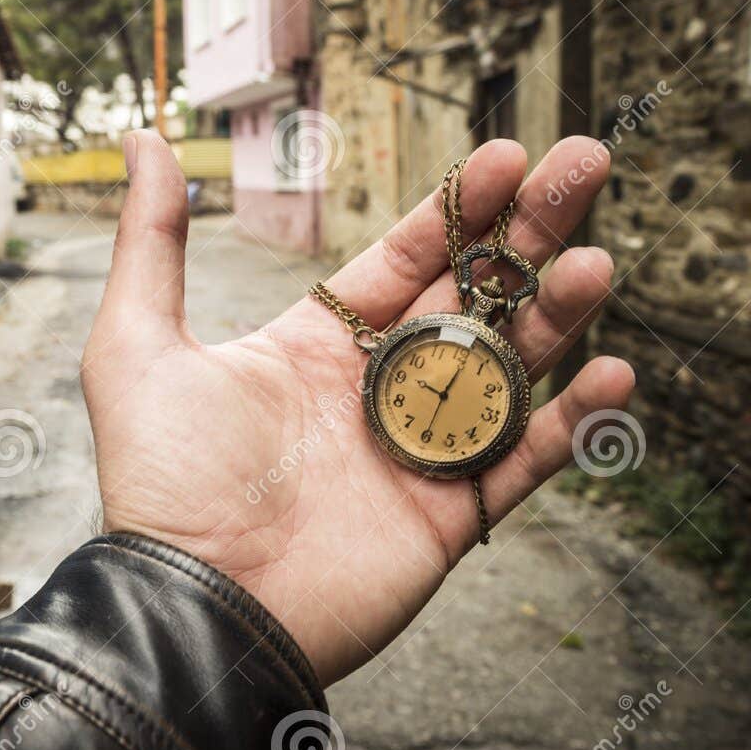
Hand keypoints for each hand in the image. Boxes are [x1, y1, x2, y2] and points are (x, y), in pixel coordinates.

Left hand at [81, 133, 633, 684]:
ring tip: (599, 262)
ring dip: (557, 314)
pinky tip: (612, 374)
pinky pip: (523, 461)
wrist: (195, 607)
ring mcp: (416, 451)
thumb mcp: (138, 344)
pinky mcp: (448, 515)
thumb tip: (144, 141)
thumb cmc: (161, 483)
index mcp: (315, 347)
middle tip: (584, 166)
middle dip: (530, 232)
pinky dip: (573, 424)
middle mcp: (373, 391)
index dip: (455, 210)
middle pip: (471, 296)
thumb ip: (153, 241)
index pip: (403, 261)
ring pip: (507, 367)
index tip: (506, 155)